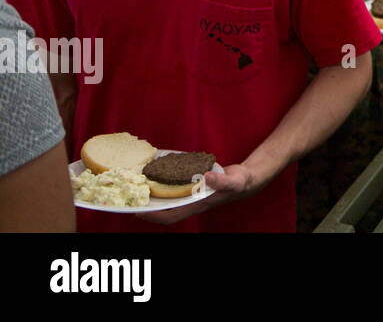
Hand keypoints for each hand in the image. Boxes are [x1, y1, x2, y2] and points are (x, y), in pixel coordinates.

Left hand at [135, 162, 260, 224]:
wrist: (246, 179)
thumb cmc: (240, 182)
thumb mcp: (234, 181)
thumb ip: (222, 181)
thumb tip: (206, 177)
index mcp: (198, 205)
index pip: (171, 217)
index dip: (154, 216)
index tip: (138, 212)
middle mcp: (191, 202)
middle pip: (165, 210)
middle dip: (148, 206)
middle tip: (131, 196)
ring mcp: (191, 195)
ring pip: (168, 199)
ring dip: (154, 195)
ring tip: (139, 184)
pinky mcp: (192, 187)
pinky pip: (174, 188)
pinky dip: (165, 183)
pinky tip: (159, 172)